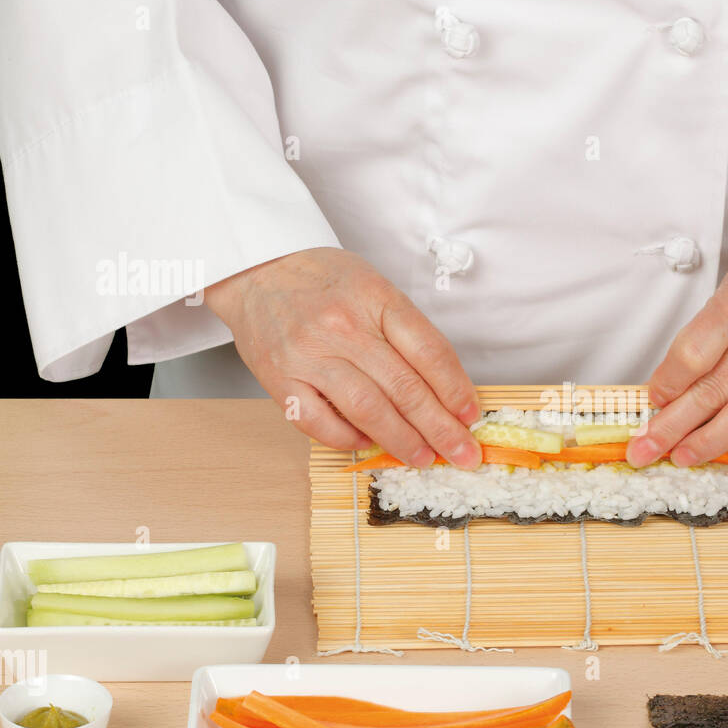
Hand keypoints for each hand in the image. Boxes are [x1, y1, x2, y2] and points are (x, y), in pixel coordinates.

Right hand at [203, 247, 480, 467]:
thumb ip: (407, 333)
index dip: (456, 390)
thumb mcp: (375, 288)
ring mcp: (310, 355)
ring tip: (424, 458)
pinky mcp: (280, 379)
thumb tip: (446, 390)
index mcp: (376, 299)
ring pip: (368, 408)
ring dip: (401, 440)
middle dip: (441, 428)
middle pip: (404, 387)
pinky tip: (368, 443)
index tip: (470, 416)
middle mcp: (344, 327)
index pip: (429, 352)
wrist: (257, 269)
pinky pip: (319, 422)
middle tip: (462, 454)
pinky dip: (348, 439)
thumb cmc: (324, 281)